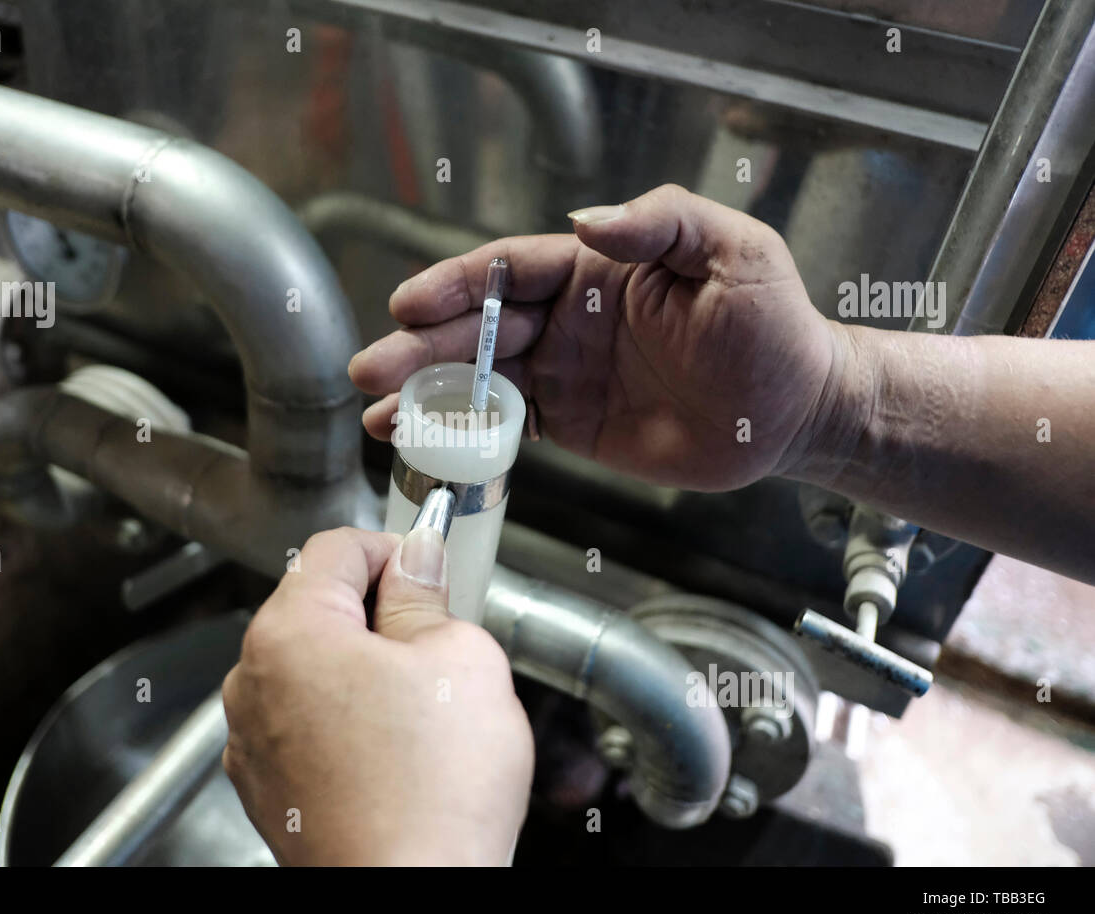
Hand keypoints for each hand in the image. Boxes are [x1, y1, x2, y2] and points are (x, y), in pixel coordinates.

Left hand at [221, 527, 533, 865]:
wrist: (411, 896)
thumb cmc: (432, 796)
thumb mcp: (462, 659)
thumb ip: (429, 597)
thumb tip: (419, 564)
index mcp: (290, 634)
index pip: (336, 547)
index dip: (394, 549)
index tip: (429, 570)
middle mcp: (253, 683)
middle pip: (317, 608)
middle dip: (379, 614)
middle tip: (438, 642)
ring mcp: (254, 741)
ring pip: (314, 670)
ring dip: (364, 671)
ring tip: (424, 710)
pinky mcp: (269, 788)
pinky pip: (308, 725)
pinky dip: (347, 722)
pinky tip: (398, 751)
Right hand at [349, 184, 857, 491]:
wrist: (794, 413)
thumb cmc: (774, 327)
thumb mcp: (733, 253)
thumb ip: (663, 223)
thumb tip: (585, 219)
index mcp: (598, 271)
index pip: (511, 270)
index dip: (457, 286)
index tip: (412, 304)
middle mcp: (571, 319)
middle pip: (479, 328)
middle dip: (420, 347)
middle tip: (372, 369)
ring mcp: (566, 373)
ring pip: (481, 379)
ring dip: (425, 393)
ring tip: (378, 411)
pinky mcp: (572, 425)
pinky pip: (507, 426)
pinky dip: (462, 432)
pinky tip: (422, 440)